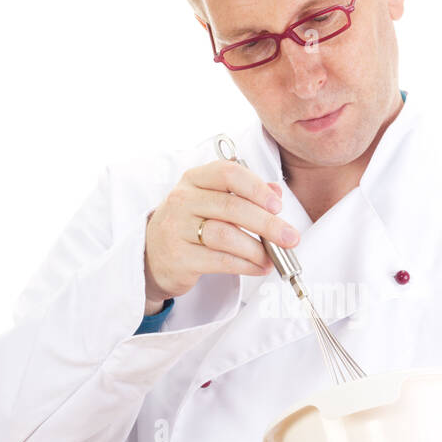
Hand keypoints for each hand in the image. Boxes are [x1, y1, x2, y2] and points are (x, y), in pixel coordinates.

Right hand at [144, 158, 300, 299]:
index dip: (256, 188)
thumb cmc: (188, 225)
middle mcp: (182, 200)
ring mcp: (177, 229)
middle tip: (290, 237)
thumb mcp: (210, 201)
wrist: (151, 256)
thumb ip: (243, 193)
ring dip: (256, 249)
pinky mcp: (179, 257)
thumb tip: (276, 191)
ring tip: (273, 258)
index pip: (228, 173)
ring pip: (225, 235)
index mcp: (194, 179)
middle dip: (267, 224)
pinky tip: (259, 267)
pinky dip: (245, 265)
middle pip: (232, 207)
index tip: (278, 205)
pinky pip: (219, 260)